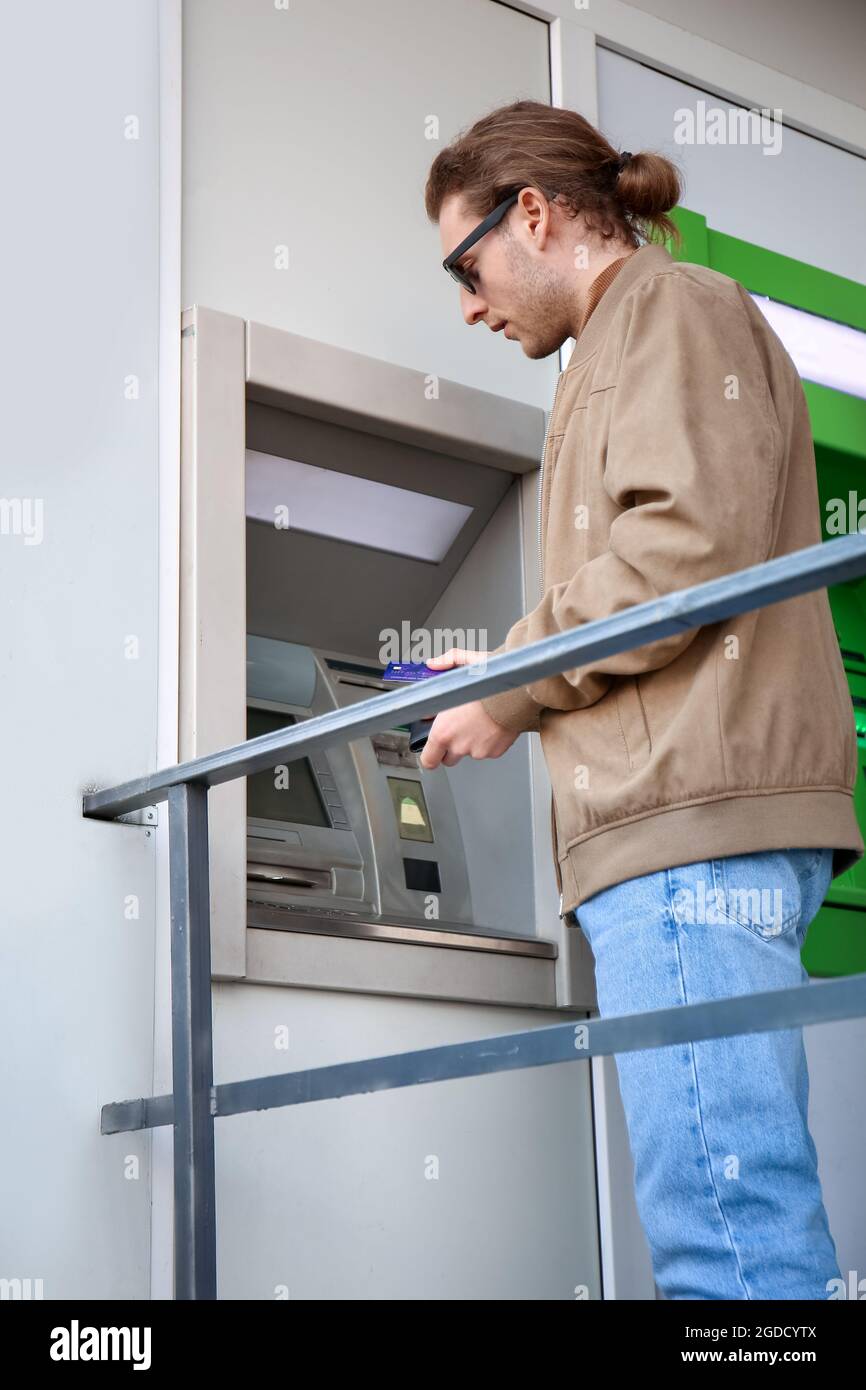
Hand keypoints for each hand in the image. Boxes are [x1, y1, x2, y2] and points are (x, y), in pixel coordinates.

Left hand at [418, 648, 518, 769]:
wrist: (519, 696)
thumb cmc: (492, 684)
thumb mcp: (466, 663)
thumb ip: (446, 663)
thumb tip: (435, 665)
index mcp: (443, 731)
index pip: (428, 760)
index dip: (430, 754)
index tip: (433, 748)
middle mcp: (459, 745)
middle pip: (448, 759)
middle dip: (451, 747)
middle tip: (458, 728)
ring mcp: (478, 751)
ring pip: (470, 752)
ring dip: (471, 741)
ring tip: (479, 720)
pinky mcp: (495, 752)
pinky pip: (488, 750)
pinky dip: (488, 741)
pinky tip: (491, 724)